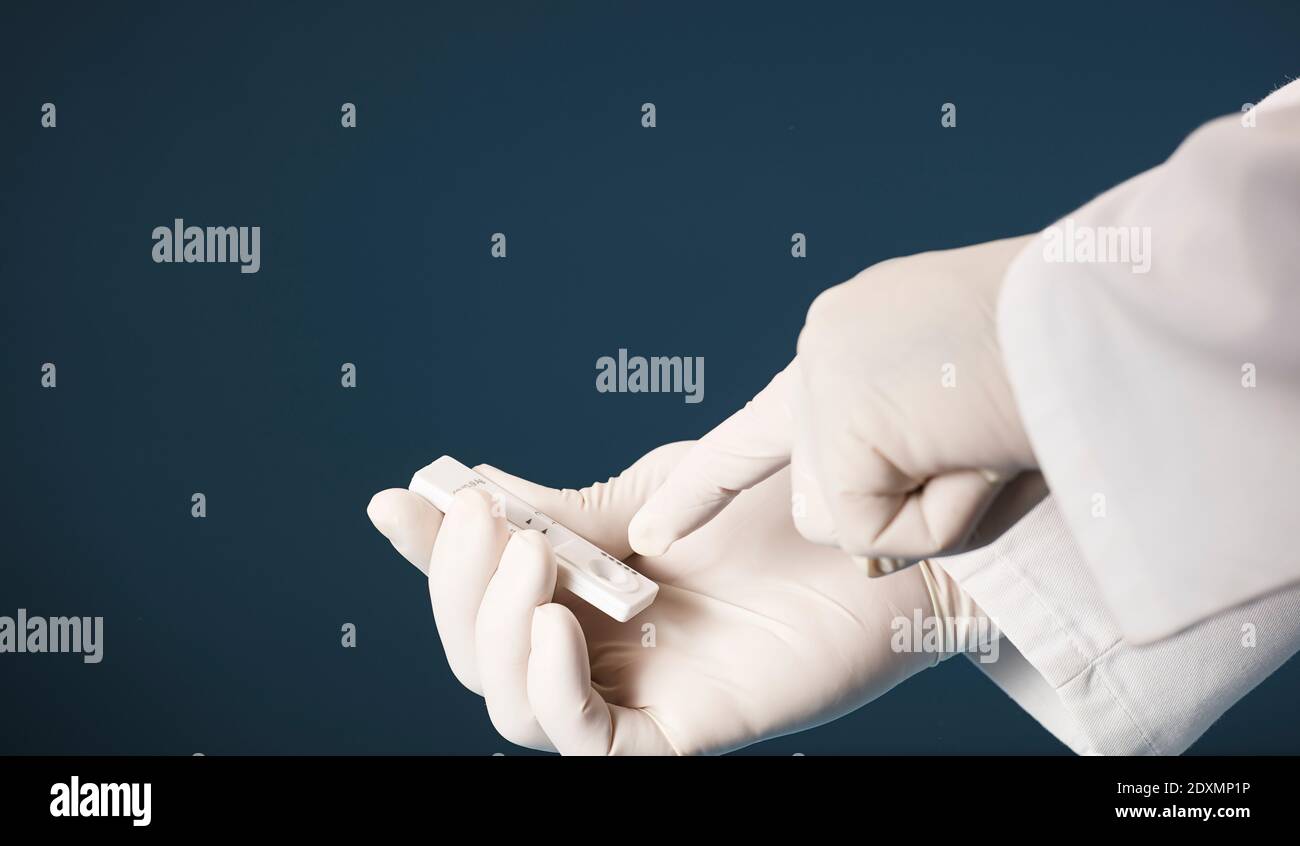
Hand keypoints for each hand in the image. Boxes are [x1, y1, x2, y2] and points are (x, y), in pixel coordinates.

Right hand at [367, 443, 945, 754]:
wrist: (880, 534)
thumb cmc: (779, 509)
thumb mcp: (655, 494)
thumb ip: (563, 512)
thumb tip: (466, 491)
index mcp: (582, 588)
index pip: (481, 586)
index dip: (431, 553)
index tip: (398, 501)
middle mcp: (597, 648)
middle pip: (477, 654)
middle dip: (458, 588)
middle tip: (480, 521)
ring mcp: (634, 693)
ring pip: (512, 706)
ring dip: (494, 634)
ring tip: (527, 562)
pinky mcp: (678, 731)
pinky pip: (585, 740)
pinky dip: (551, 688)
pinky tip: (556, 623)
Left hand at [628, 236, 1043, 569]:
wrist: (1116, 312)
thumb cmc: (1075, 365)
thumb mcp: (977, 411)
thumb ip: (906, 465)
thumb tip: (856, 547)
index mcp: (859, 338)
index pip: (763, 426)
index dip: (707, 484)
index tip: (657, 529)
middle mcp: (825, 343)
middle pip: (825, 496)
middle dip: (905, 504)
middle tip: (990, 438)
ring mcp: (822, 375)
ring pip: (846, 518)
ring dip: (935, 508)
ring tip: (997, 432)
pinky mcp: (836, 419)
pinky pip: (871, 534)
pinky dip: (942, 521)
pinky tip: (982, 450)